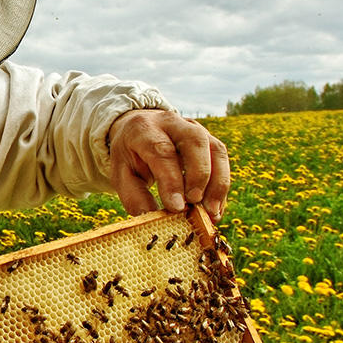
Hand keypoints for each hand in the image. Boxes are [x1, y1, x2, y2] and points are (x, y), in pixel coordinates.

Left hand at [108, 109, 229, 221]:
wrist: (140, 130)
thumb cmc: (130, 155)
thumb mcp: (122, 174)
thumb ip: (135, 195)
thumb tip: (153, 220)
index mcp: (144, 129)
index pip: (162, 151)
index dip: (172, 180)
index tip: (177, 207)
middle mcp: (172, 123)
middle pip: (194, 141)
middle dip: (198, 175)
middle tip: (194, 203)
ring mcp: (194, 128)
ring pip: (215, 149)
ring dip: (217, 183)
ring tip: (210, 212)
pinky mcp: (209, 138)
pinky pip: (221, 160)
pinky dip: (221, 186)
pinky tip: (215, 208)